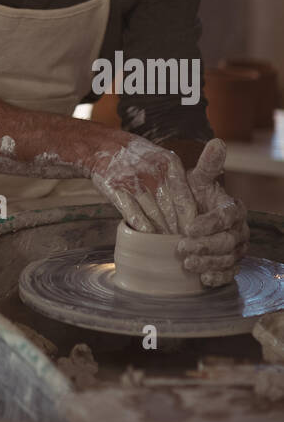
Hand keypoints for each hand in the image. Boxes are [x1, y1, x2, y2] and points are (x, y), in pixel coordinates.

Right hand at [87, 133, 198, 233]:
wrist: (101, 144)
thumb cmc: (136, 155)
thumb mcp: (160, 157)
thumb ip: (175, 178)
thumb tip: (192, 208)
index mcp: (169, 162)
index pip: (185, 198)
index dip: (190, 219)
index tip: (195, 233)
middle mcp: (153, 171)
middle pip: (171, 209)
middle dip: (178, 229)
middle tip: (184, 243)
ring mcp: (134, 181)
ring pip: (154, 215)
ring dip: (163, 232)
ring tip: (168, 244)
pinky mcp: (117, 190)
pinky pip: (134, 214)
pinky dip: (143, 227)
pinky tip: (149, 236)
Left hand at [177, 138, 247, 286]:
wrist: (191, 215)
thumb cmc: (195, 195)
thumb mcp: (198, 179)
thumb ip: (208, 164)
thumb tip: (217, 142)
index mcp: (234, 208)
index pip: (227, 216)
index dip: (210, 223)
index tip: (188, 228)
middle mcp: (239, 230)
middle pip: (228, 242)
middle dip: (205, 246)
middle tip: (181, 247)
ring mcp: (237, 249)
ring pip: (228, 259)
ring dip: (208, 262)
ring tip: (186, 263)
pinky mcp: (231, 264)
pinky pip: (230, 274)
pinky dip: (218, 278)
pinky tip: (203, 280)